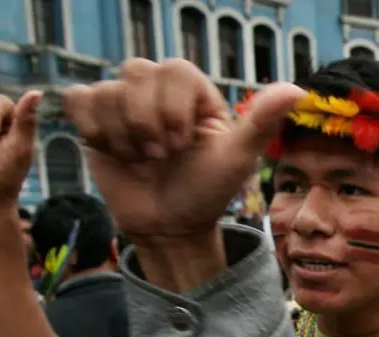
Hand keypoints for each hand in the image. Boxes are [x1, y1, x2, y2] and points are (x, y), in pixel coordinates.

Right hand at [62, 58, 303, 242]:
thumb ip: (261, 122)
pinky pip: (79, 100)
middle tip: (162, 156)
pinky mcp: (95, 121)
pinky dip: (93, 129)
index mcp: (193, 93)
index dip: (173, 108)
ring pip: (107, 90)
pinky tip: (114, 152)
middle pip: (136, 72)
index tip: (182, 144)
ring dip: (123, 135)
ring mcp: (124, 105)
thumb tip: (298, 89)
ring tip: (142, 159)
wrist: (170, 226)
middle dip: (148, 123)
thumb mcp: (237, 159)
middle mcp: (158, 91)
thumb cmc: (207, 192)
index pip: (174, 70)